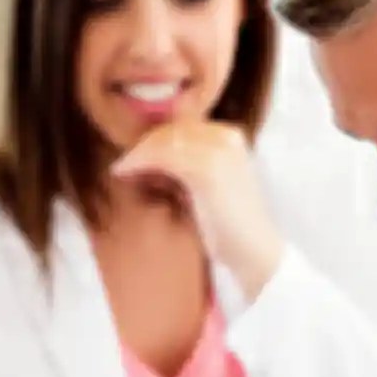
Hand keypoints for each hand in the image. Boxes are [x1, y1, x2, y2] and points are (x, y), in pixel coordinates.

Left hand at [112, 121, 283, 300]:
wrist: (255, 251)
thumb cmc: (231, 226)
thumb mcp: (211, 185)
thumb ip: (190, 165)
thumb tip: (154, 159)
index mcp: (231, 137)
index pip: (182, 126)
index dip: (155, 138)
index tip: (135, 154)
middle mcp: (226, 137)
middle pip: (171, 130)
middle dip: (144, 145)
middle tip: (124, 162)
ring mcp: (217, 151)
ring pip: (163, 141)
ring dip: (137, 153)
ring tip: (121, 168)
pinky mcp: (206, 169)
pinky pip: (162, 156)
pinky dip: (139, 162)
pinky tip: (124, 172)